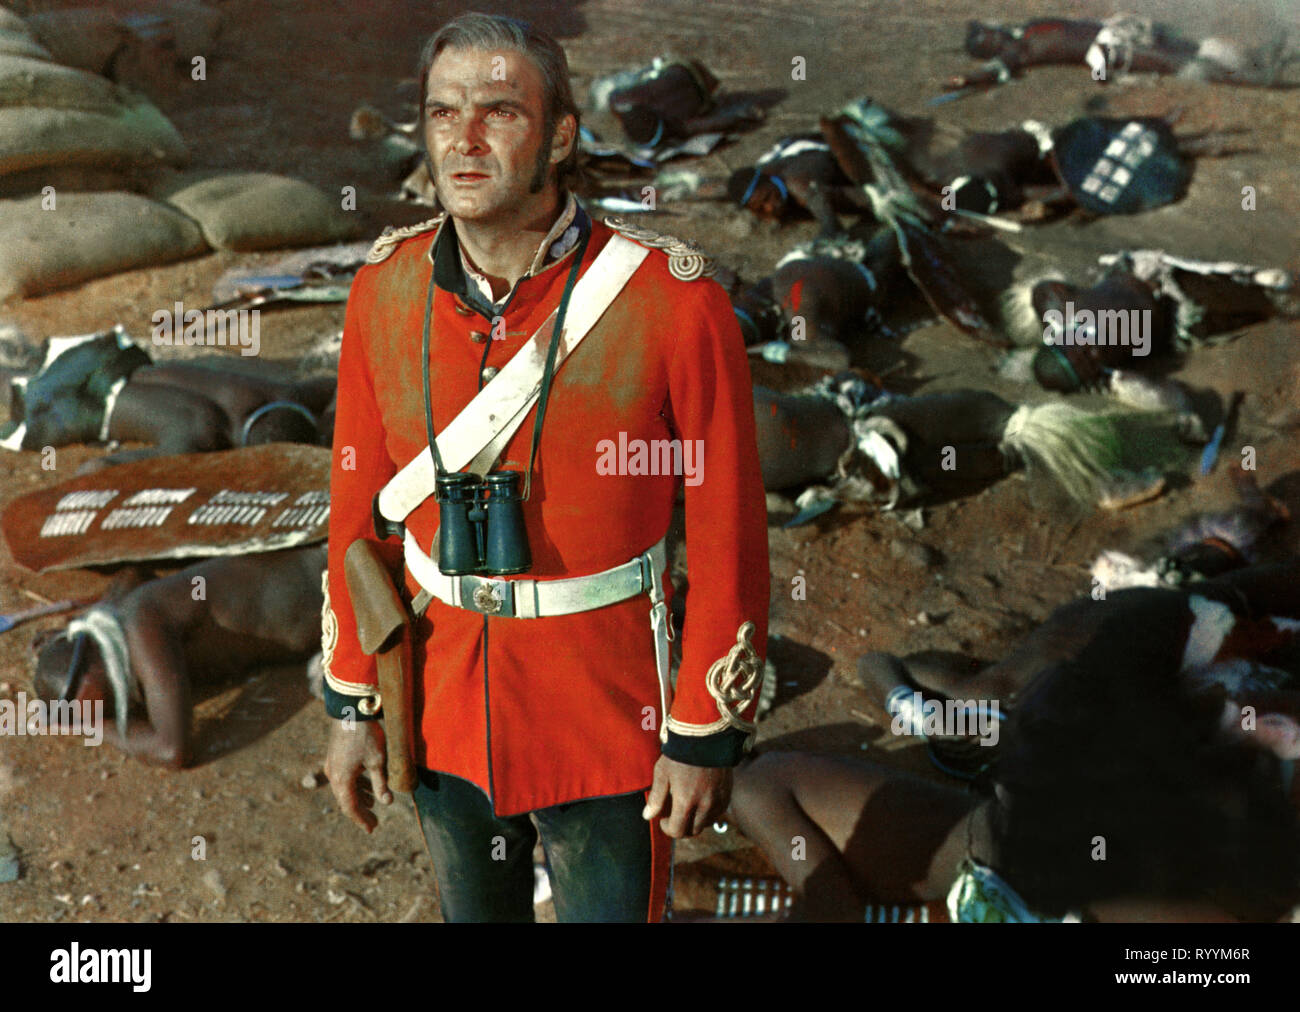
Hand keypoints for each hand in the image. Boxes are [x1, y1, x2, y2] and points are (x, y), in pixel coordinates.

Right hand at [324, 718, 391, 832]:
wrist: (351, 711)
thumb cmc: (366, 736)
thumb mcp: (378, 762)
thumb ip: (381, 784)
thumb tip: (387, 803)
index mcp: (342, 780)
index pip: (350, 808)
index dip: (361, 820)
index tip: (372, 829)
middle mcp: (333, 775)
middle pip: (346, 800)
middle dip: (360, 811)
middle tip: (373, 823)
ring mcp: (333, 765)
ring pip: (345, 789)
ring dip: (359, 797)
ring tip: (373, 804)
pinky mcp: (336, 757)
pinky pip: (345, 777)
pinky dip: (356, 785)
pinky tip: (368, 785)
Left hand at [642, 755, 731, 838]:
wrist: (706, 736)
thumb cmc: (680, 753)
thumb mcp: (662, 773)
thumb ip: (656, 797)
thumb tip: (647, 816)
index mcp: (686, 801)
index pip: (677, 831)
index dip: (667, 828)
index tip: (664, 819)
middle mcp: (704, 805)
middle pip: (693, 831)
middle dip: (682, 827)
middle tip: (675, 815)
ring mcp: (717, 800)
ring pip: (706, 823)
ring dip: (695, 820)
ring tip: (688, 805)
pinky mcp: (727, 794)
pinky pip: (718, 813)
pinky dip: (708, 812)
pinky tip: (701, 800)